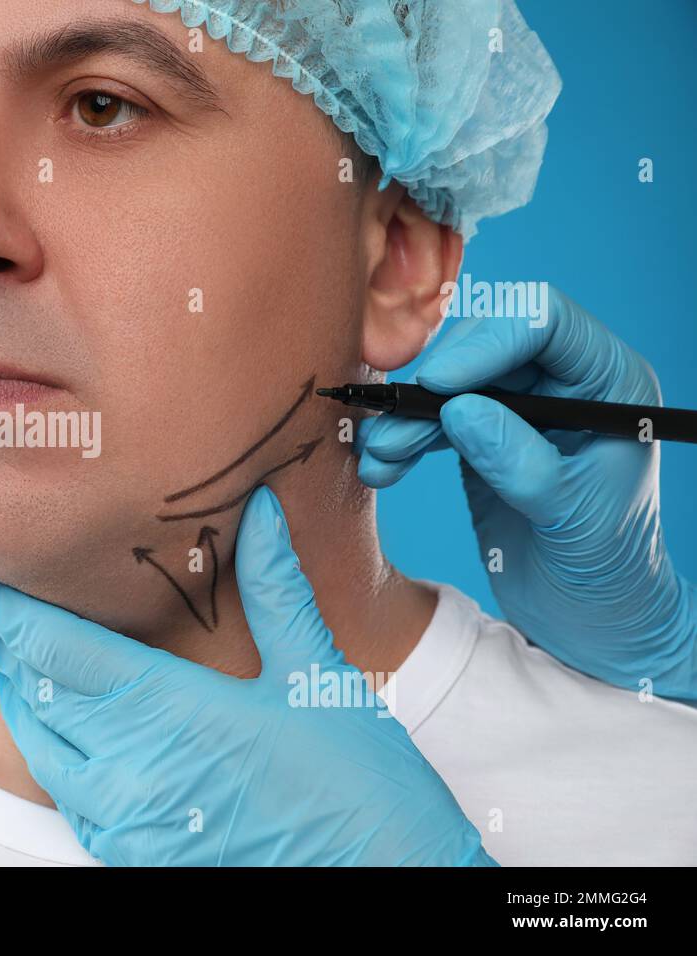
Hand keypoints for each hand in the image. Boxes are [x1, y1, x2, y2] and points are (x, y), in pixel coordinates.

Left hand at [0, 487, 495, 866]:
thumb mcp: (316, 677)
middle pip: (28, 695)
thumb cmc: (359, 785)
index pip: (47, 647)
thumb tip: (259, 510)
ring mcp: (123, 822)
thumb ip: (275, 589)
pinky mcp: (131, 858)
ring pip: (40, 749)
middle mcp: (125, 770)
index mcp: (163, 711)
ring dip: (24, 699)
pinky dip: (57, 752)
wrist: (386, 883)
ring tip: (19, 657)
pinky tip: (75, 729)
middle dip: (0, 646)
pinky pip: (70, 797)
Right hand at [358, 285, 695, 702]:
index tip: (438, 385)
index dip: (486, 342)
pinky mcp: (482, 437)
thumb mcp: (571, 514)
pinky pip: (434, 419)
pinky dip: (403, 440)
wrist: (588, 617)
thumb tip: (459, 409)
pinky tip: (381, 467)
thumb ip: (519, 460)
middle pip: (484, 344)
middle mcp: (565, 382)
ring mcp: (520, 408)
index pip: (544, 322)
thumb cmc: (605, 568)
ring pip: (450, 382)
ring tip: (378, 457)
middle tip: (394, 426)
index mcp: (610, 382)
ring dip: (407, 416)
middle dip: (433, 384)